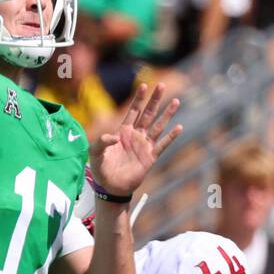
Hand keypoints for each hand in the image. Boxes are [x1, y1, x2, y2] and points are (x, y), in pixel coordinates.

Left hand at [90, 83, 181, 198]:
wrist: (110, 188)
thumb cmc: (101, 169)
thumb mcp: (95, 153)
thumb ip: (101, 142)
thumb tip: (115, 137)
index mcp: (123, 131)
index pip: (133, 111)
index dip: (138, 99)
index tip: (143, 85)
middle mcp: (136, 135)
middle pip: (148, 113)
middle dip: (155, 100)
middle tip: (161, 85)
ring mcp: (144, 146)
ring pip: (158, 126)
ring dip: (167, 114)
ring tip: (176, 101)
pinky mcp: (150, 158)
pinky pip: (162, 145)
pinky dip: (170, 137)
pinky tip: (178, 128)